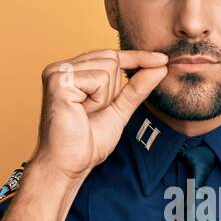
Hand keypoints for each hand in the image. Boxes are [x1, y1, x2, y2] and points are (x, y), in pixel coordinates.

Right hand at [31, 48, 168, 180]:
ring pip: (108, 67)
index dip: (137, 57)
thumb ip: (137, 87)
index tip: (163, 59)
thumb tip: (160, 66)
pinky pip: (99, 79)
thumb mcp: (119, 110)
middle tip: (93, 112)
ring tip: (85, 113)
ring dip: (105, 97)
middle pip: (111, 58)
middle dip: (113, 90)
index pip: (110, 55)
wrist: (70, 164)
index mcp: (72, 72)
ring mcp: (58, 72)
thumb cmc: (87, 142)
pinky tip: (81, 112)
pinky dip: (98, 100)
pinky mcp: (59, 81)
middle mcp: (61, 68)